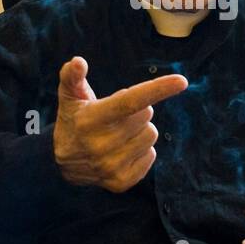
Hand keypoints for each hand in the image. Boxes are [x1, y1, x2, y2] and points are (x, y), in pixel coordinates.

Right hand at [52, 56, 187, 192]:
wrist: (62, 163)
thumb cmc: (73, 120)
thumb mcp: (70, 97)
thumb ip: (72, 76)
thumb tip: (77, 61)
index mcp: (90, 120)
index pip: (129, 102)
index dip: (157, 89)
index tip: (182, 81)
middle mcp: (100, 145)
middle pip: (146, 115)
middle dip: (137, 110)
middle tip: (118, 115)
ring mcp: (111, 166)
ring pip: (151, 135)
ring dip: (141, 129)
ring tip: (121, 132)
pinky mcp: (120, 182)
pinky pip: (151, 156)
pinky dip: (142, 149)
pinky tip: (123, 149)